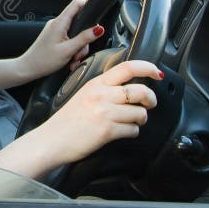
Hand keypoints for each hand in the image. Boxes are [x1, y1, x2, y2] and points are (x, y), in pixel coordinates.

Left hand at [19, 0, 104, 78]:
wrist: (28, 69)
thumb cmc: (43, 60)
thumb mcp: (68, 50)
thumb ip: (84, 38)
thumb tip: (98, 29)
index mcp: (59, 23)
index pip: (76, 4)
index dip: (88, 5)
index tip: (97, 14)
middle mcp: (56, 24)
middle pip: (79, 24)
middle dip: (84, 40)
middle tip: (79, 53)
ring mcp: (55, 31)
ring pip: (75, 35)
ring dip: (77, 49)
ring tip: (72, 61)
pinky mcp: (54, 38)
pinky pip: (68, 40)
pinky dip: (71, 50)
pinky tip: (69, 61)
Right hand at [36, 60, 162, 165]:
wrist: (52, 139)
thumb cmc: (67, 121)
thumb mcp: (84, 95)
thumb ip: (105, 90)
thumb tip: (130, 90)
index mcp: (96, 83)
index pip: (127, 67)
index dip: (147, 67)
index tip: (156, 73)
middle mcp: (101, 95)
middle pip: (141, 90)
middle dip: (151, 99)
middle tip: (149, 104)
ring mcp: (105, 112)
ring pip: (141, 113)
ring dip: (140, 120)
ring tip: (129, 122)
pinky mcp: (107, 130)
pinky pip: (134, 130)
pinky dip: (131, 132)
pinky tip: (121, 132)